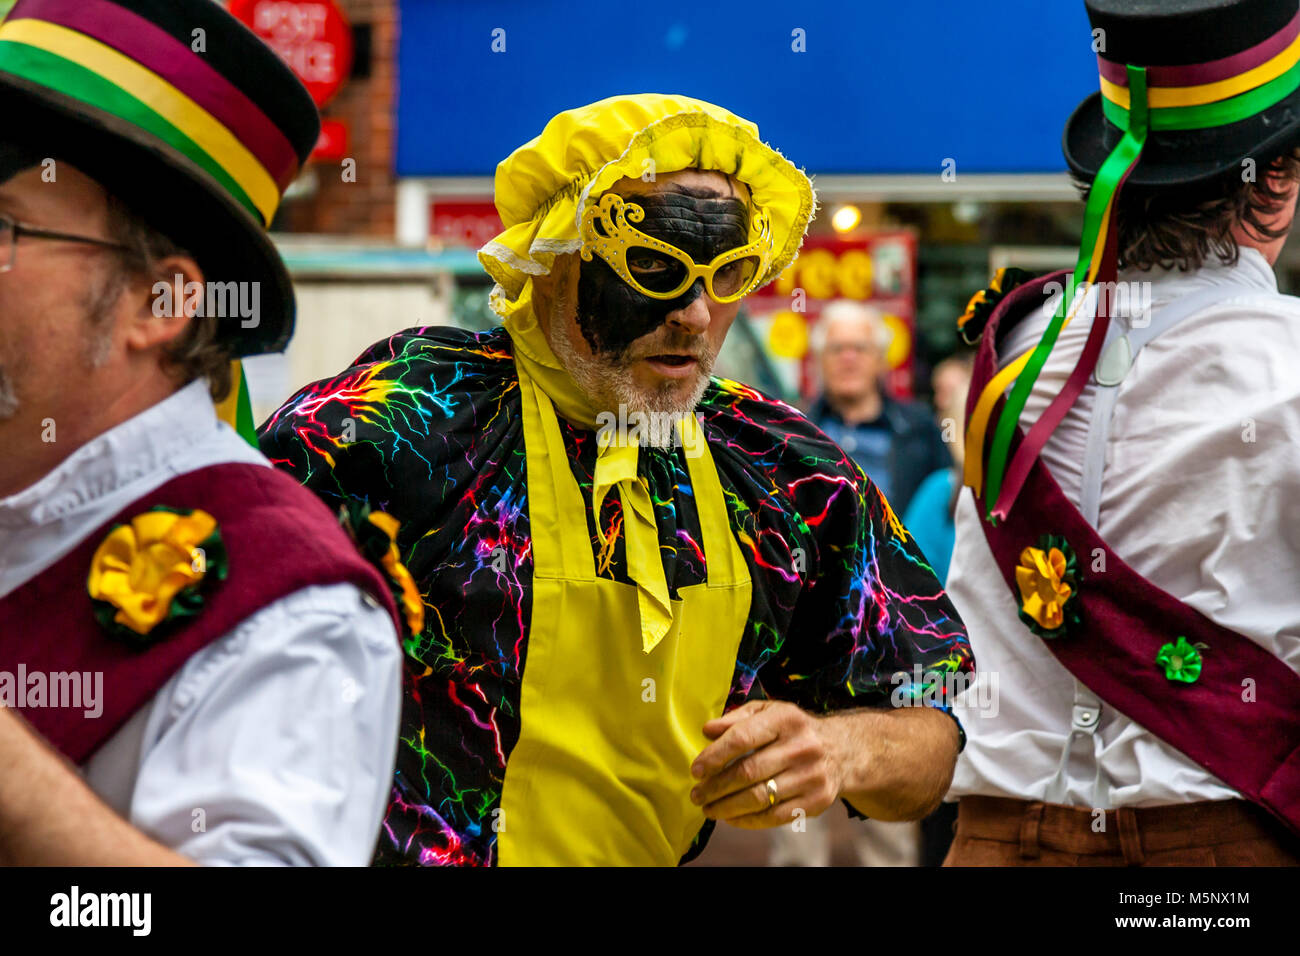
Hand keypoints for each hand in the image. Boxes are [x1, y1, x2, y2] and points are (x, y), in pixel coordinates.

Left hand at [689, 700, 845, 829]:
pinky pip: (774, 817)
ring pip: (759, 798)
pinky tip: (731, 818)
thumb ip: (736, 719)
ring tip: (708, 809)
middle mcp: (802, 747)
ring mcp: (811, 776)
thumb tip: (707, 730)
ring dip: (727, 807)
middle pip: (748, 772)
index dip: (715, 756)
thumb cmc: (792, 730)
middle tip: (696, 795)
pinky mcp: (816, 801)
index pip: (743, 738)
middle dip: (716, 787)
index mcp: (786, 719)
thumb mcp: (768, 713)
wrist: (841, 750)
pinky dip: (747, 821)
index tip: (695, 771)